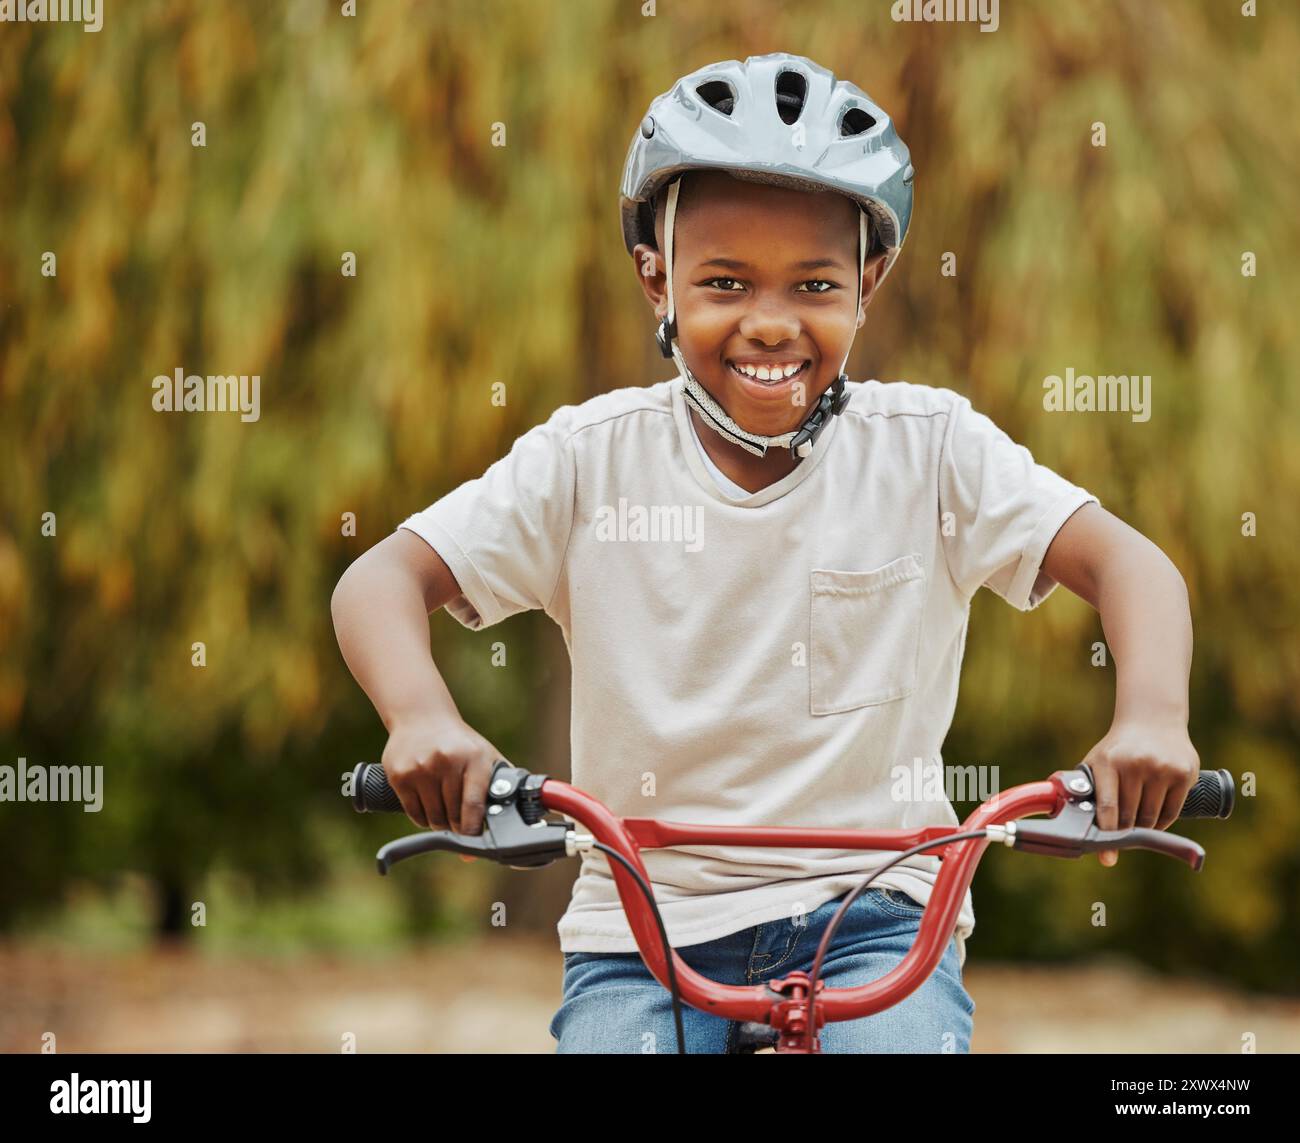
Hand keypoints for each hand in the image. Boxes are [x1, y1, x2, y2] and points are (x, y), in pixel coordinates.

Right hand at [380, 713, 505, 841]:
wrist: (421, 717)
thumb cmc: (458, 742)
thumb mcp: (484, 753)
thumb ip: (500, 781)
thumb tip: (514, 813)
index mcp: (473, 757)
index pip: (473, 805)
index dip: (473, 829)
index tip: (474, 840)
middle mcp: (446, 761)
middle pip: (453, 815)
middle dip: (458, 826)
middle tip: (460, 824)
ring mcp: (420, 768)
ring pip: (433, 818)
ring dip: (440, 823)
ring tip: (445, 813)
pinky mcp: (400, 775)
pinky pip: (414, 813)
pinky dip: (423, 818)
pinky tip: (429, 808)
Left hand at [1080, 718, 1199, 866]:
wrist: (1152, 720)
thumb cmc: (1118, 749)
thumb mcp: (1097, 762)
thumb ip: (1087, 792)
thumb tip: (1071, 825)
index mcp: (1108, 762)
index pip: (1108, 807)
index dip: (1107, 833)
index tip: (1106, 856)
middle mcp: (1136, 764)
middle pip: (1130, 816)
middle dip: (1124, 832)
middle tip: (1120, 841)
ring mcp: (1162, 768)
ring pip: (1152, 817)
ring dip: (1143, 828)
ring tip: (1135, 826)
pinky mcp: (1184, 773)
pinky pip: (1172, 812)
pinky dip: (1162, 823)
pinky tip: (1153, 821)